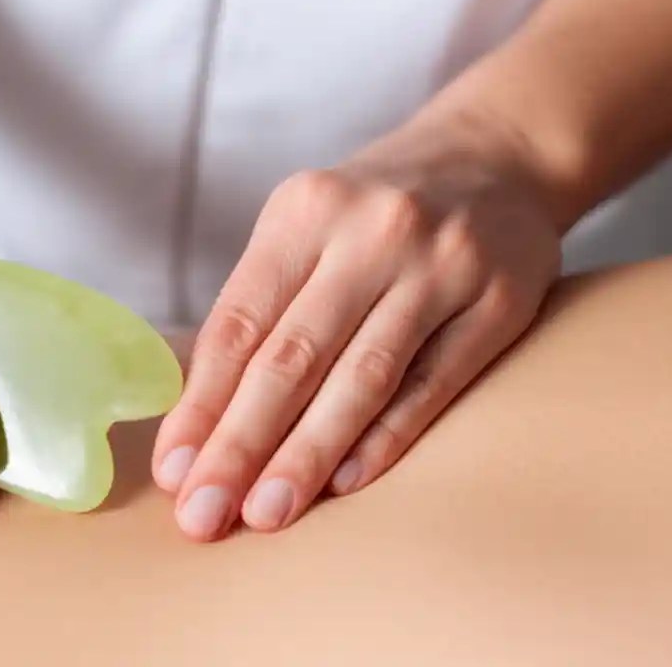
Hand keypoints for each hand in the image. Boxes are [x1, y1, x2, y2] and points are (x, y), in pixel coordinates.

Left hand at [153, 110, 562, 539]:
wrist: (496, 158)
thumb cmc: (374, 214)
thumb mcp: (306, 227)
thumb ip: (260, 307)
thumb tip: (200, 420)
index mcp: (304, 211)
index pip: (239, 323)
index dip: (201, 404)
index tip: (172, 470)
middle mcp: (370, 232)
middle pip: (292, 356)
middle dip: (240, 444)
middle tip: (203, 514)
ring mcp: (440, 265)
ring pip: (362, 377)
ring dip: (307, 455)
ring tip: (266, 513)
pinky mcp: (499, 301)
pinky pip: (432, 384)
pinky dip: (385, 437)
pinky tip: (344, 482)